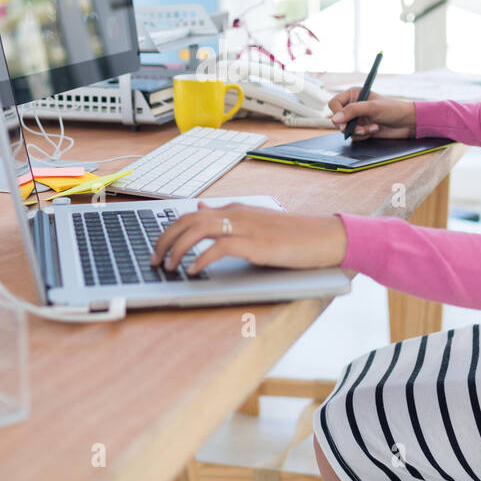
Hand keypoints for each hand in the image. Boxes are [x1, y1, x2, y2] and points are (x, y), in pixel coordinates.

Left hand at [149, 202, 348, 275]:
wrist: (326, 237)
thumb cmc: (296, 236)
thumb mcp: (258, 223)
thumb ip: (230, 218)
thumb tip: (201, 208)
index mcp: (236, 208)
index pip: (192, 213)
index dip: (169, 230)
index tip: (158, 247)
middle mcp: (237, 213)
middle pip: (187, 219)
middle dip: (164, 239)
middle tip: (154, 259)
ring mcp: (246, 227)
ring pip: (197, 229)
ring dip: (176, 249)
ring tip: (168, 266)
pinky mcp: (255, 243)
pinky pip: (218, 247)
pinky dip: (200, 259)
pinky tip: (193, 271)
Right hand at [327, 87, 416, 140]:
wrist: (407, 123)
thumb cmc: (394, 109)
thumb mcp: (372, 107)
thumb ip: (353, 111)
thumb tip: (335, 118)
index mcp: (354, 94)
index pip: (334, 103)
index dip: (337, 113)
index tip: (344, 122)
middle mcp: (354, 106)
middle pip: (337, 118)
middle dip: (349, 125)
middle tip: (360, 128)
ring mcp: (357, 119)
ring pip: (345, 129)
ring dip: (359, 131)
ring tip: (373, 127)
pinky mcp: (362, 129)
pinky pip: (353, 136)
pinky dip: (363, 135)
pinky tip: (375, 130)